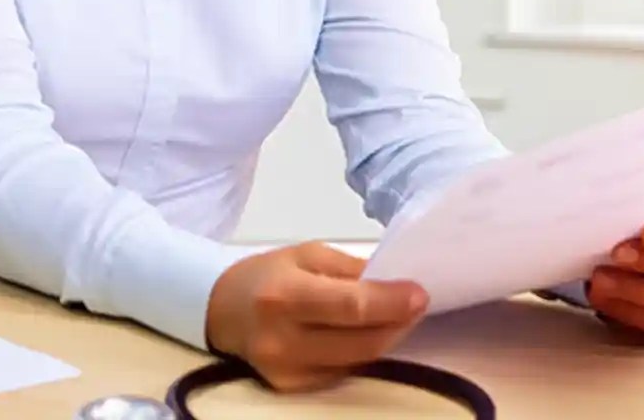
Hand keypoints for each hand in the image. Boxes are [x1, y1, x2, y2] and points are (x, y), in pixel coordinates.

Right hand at [205, 241, 428, 390]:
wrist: (222, 310)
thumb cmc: (269, 274)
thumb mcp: (308, 255)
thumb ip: (352, 270)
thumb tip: (395, 282)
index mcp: (284, 296)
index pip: (351, 307)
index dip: (392, 303)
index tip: (420, 294)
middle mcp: (282, 340)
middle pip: (361, 343)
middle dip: (398, 323)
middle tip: (416, 303)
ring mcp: (286, 371)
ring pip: (357, 361)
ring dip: (386, 338)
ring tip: (397, 315)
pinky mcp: (291, 388)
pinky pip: (343, 371)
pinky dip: (362, 353)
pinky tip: (366, 333)